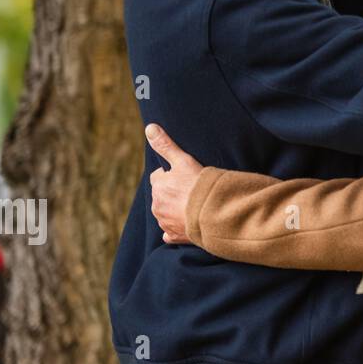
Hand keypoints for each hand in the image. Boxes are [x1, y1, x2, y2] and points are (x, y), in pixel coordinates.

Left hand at [146, 123, 202, 244]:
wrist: (213, 213)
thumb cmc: (199, 185)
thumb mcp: (184, 160)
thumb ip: (166, 145)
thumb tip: (149, 127)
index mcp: (158, 186)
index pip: (159, 177)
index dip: (172, 175)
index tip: (185, 176)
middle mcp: (157, 205)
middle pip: (162, 195)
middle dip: (172, 193)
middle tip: (192, 190)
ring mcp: (164, 222)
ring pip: (165, 212)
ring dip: (175, 209)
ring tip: (193, 205)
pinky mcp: (174, 235)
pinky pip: (170, 232)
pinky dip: (176, 228)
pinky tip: (187, 223)